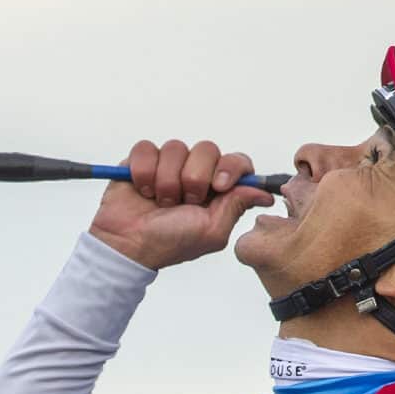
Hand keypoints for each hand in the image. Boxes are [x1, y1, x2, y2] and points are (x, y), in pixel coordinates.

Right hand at [89, 138, 276, 270]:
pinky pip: (147, 148)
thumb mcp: (212, 231)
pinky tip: (142, 190)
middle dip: (194, 178)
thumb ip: (238, 206)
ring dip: (166, 180)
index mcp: (216, 189)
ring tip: (159, 201)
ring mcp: (168, 165)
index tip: (220, 185)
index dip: (230, 168)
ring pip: (176, 148)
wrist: (128, 246)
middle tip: (183, 201)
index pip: (235, 161)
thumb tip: (266, 193)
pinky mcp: (141, 161)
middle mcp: (194, 173)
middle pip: (208, 149)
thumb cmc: (169, 242)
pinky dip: (143, 172)